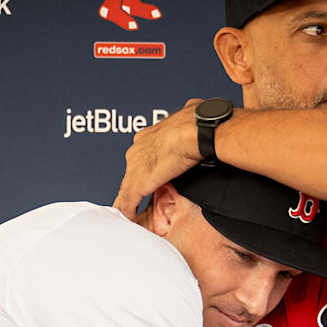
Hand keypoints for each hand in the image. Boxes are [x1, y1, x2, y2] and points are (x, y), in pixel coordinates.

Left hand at [113, 98, 204, 218]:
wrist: (197, 131)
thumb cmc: (199, 124)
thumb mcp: (190, 116)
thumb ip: (187, 118)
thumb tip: (195, 108)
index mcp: (150, 134)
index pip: (143, 155)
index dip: (148, 167)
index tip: (153, 174)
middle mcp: (138, 148)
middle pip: (132, 171)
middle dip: (138, 183)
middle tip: (140, 197)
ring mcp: (136, 165)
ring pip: (127, 187)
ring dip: (129, 200)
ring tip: (129, 213)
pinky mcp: (139, 182)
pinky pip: (127, 201)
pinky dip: (127, 211)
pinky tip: (128, 219)